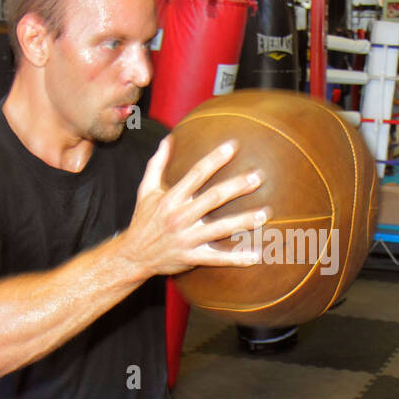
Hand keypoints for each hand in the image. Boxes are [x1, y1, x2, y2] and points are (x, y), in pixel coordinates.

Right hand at [119, 136, 267, 276]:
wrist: (133, 256)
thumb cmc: (143, 220)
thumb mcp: (145, 190)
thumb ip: (157, 164)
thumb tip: (168, 139)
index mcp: (171, 198)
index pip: (196, 174)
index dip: (214, 159)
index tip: (233, 146)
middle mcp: (180, 216)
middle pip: (213, 198)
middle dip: (236, 187)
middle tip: (258, 177)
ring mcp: (187, 238)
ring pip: (219, 228)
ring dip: (243, 220)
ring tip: (265, 213)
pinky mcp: (191, 258)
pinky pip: (217, 259)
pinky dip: (236, 259)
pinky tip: (256, 256)